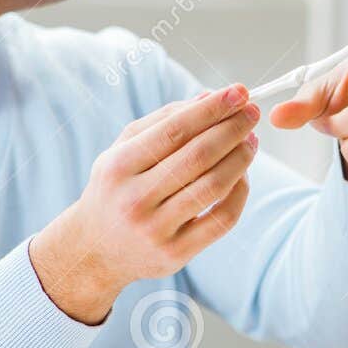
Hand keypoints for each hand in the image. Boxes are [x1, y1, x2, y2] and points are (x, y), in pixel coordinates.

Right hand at [29, 86, 258, 323]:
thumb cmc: (116, 189)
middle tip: (253, 112)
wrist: (95, 250)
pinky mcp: (175, 254)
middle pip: (198, 156)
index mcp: (118, 166)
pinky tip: (242, 175)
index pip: (174, 130)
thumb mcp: (123, 150)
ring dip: (241, 159)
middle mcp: (135, 199)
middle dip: (232, 129)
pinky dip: (239, 193)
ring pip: (213, 187)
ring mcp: (155, 230)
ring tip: (251, 141)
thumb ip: (163, 121)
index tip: (238, 93)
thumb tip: (210, 96)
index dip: (211, 109)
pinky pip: (221, 219)